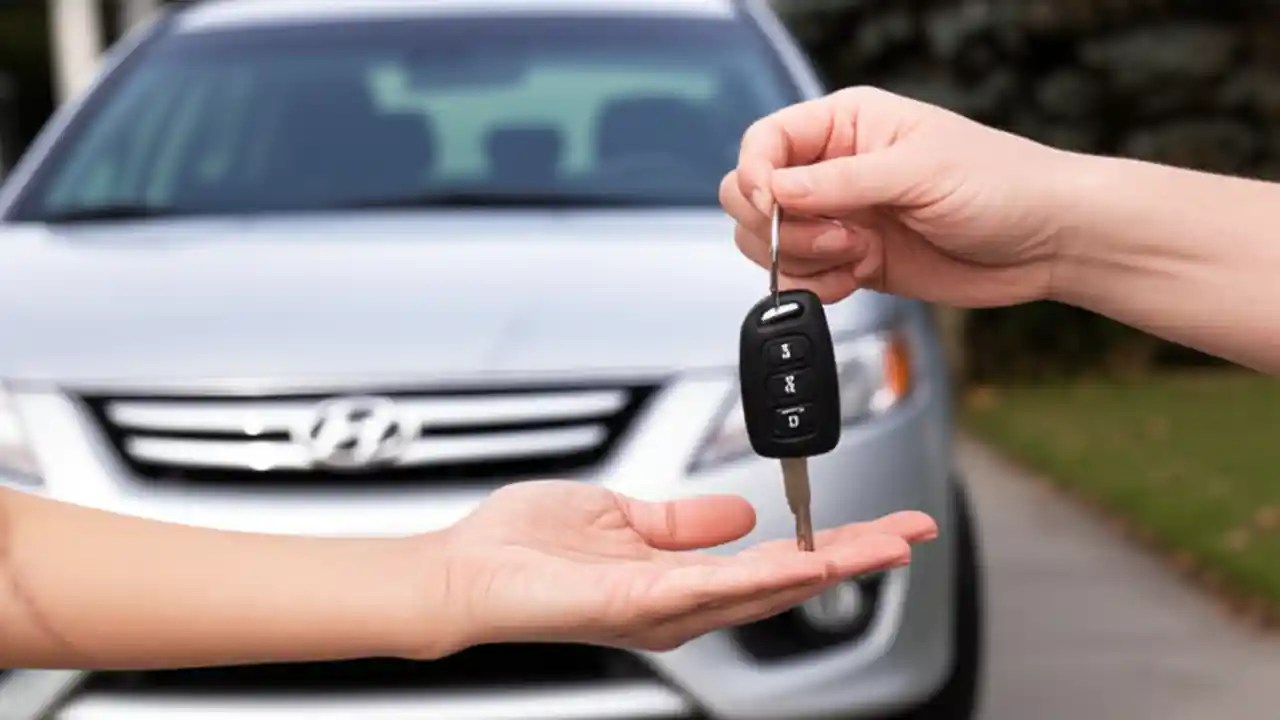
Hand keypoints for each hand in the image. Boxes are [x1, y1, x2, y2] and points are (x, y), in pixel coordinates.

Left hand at [417, 480, 935, 655]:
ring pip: (762, 588)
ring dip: (828, 566)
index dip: (830, 546)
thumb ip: (682, 519)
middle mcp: (681, 603)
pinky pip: (710, 587)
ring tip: (885, 545)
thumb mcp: (623, 515)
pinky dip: (765, 576)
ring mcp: (661, 609)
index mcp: (680, 578)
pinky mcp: (634, 603)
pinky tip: (806, 561)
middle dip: (853, 558)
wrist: (465, 572)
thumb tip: (739, 512)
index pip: (772, 561)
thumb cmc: (526, 547)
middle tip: (914, 534)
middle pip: (784, 581)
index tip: (880, 525)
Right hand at [721, 86, 1078, 306]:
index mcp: (847, 124)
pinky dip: (816, 286)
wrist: (1048, 243)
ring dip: (800, 259)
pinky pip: (801, 277)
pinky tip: (855, 278)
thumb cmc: (1002, 184)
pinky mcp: (851, 261)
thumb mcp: (919, 172)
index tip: (770, 203)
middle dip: (780, 225)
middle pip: (752, 195)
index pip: (765, 141)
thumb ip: (840, 183)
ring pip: (769, 241)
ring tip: (854, 256)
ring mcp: (840, 218)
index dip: (754, 173)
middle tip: (836, 236)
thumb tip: (774, 189)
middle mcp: (835, 169)